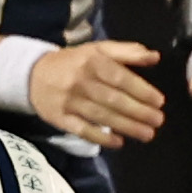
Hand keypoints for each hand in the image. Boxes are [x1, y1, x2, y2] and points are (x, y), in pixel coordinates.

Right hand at [30, 41, 163, 146]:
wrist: (32, 73)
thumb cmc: (74, 62)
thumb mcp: (98, 50)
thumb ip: (127, 52)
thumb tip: (154, 56)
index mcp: (91, 62)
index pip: (120, 78)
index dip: (141, 91)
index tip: (159, 101)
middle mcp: (80, 81)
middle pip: (113, 99)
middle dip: (138, 111)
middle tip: (158, 120)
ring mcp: (69, 101)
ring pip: (101, 115)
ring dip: (126, 126)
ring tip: (147, 134)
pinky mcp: (59, 118)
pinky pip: (82, 130)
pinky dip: (100, 137)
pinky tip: (118, 142)